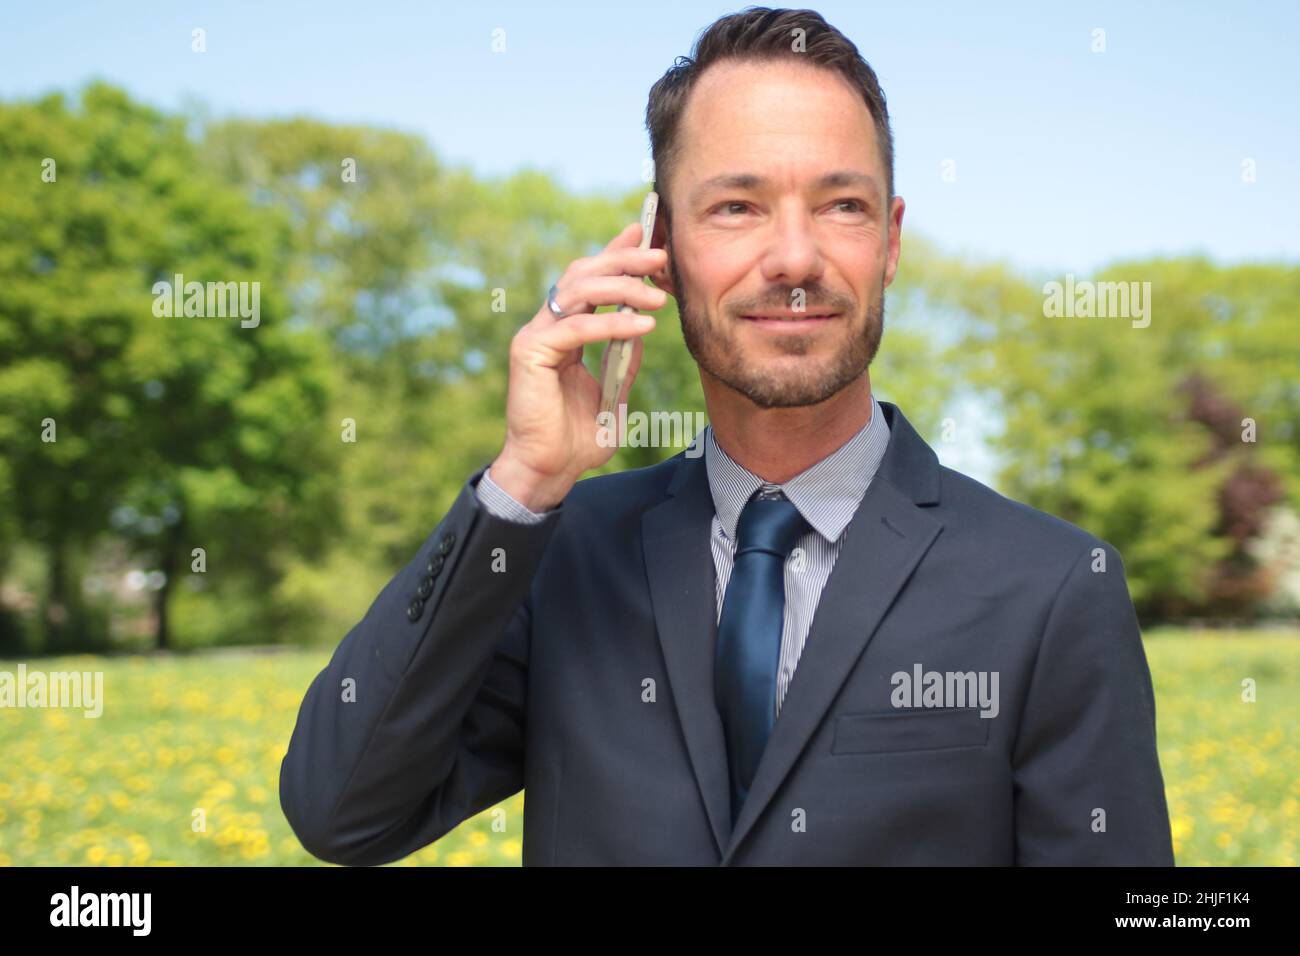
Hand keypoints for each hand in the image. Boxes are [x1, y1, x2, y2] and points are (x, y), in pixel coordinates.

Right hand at [489, 220, 668, 510]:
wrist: (550, 470)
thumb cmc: (576, 438)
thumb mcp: (614, 392)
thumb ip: (624, 360)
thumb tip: (642, 327)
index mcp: (564, 330)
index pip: (590, 280)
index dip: (616, 253)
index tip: (646, 233)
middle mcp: (547, 326)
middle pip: (584, 274)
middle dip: (624, 260)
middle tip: (660, 255)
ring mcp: (536, 336)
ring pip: (579, 291)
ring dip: (623, 287)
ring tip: (659, 293)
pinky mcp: (531, 353)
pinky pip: (577, 327)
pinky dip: (611, 323)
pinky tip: (642, 326)